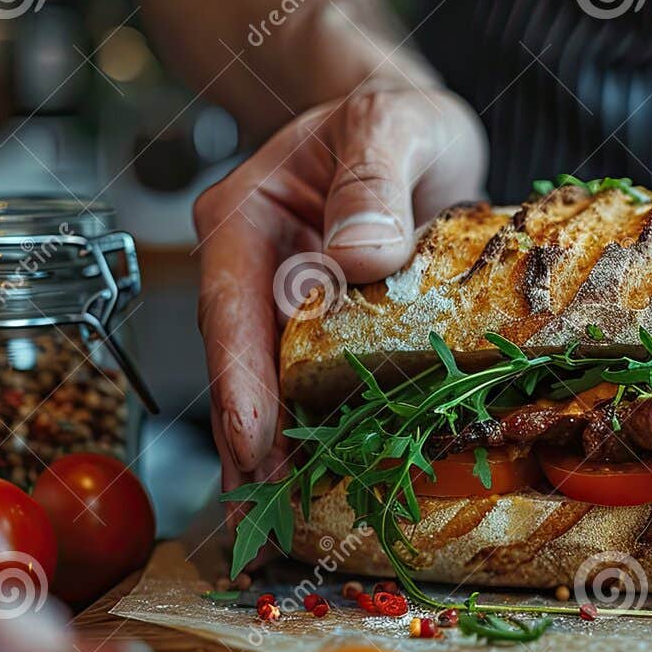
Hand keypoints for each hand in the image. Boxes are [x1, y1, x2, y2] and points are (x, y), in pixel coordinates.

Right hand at [193, 84, 487, 507]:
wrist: (419, 129)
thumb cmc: (399, 117)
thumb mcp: (393, 124)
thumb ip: (373, 178)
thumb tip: (356, 254)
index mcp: (246, 219)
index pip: (232, 309)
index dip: (242, 384)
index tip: (254, 445)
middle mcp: (257, 271)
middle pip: (243, 370)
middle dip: (250, 451)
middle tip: (263, 527)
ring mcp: (290, 310)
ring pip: (276, 395)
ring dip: (280, 464)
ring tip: (285, 534)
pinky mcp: (332, 337)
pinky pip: (321, 395)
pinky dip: (323, 445)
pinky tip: (329, 495)